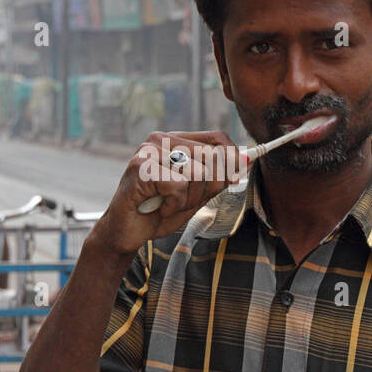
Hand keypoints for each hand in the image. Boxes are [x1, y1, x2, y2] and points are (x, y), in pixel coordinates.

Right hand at [90, 130, 244, 258]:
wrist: (126, 233)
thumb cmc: (159, 211)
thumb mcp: (196, 195)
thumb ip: (218, 178)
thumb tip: (245, 161)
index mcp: (175, 141)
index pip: (216, 138)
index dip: (232, 158)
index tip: (234, 179)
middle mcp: (161, 140)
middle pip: (210, 157)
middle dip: (205, 188)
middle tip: (182, 201)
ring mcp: (148, 152)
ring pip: (197, 172)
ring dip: (188, 199)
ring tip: (168, 204)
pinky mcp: (140, 168)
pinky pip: (178, 186)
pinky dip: (173, 205)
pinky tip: (159, 207)